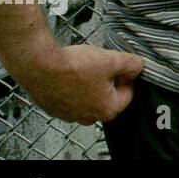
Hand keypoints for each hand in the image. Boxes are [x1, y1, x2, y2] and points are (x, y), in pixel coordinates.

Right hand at [4, 42, 143, 125]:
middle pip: (108, 96)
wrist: (40, 66)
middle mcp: (88, 117)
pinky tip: (70, 72)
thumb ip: (133, 64)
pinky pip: (71, 97)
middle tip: (101, 65)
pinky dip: (73, 85)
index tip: (119, 65)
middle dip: (108, 80)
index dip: (126, 76)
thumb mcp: (113, 59)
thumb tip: (138, 67)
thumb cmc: (75, 66)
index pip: (128, 93)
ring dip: (91, 82)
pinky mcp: (54, 108)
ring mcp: (69, 115)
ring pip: (90, 96)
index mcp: (107, 110)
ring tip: (84, 67)